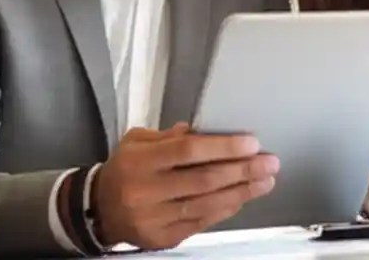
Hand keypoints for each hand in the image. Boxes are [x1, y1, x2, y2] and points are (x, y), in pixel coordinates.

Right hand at [93, 122, 279, 249]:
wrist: (99, 209)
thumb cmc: (124, 169)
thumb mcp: (137, 143)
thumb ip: (170, 136)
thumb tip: (205, 129)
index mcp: (140, 161)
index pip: (188, 151)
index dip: (223, 147)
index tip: (251, 142)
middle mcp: (147, 191)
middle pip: (204, 180)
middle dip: (242, 170)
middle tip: (270, 162)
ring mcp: (155, 218)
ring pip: (207, 204)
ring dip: (241, 192)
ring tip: (265, 181)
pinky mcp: (163, 238)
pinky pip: (202, 221)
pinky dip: (226, 209)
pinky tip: (243, 197)